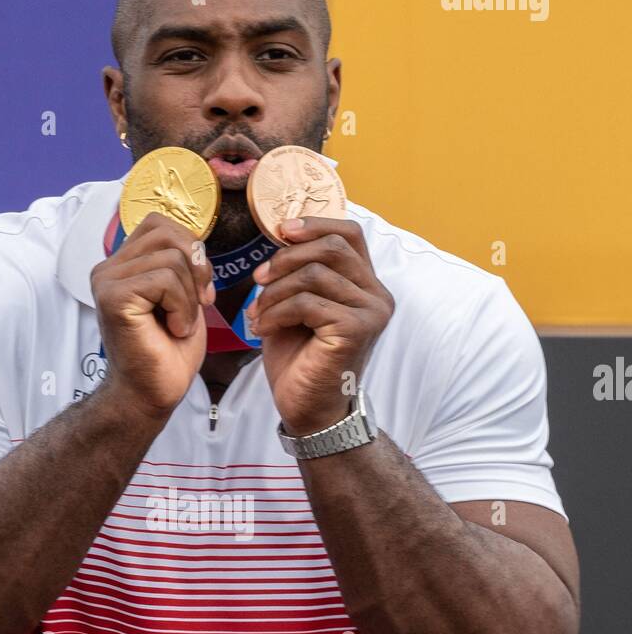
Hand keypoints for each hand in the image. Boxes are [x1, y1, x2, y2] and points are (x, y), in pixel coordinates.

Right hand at [90, 212, 213, 420]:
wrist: (152, 393)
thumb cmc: (168, 350)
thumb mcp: (183, 294)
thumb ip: (181, 262)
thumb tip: (197, 241)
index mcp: (122, 263)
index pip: (160, 224)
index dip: (190, 249)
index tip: (198, 289)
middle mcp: (108, 268)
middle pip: (168, 234)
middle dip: (196, 269)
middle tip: (196, 305)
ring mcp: (107, 281)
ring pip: (171, 257)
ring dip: (188, 296)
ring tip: (178, 323)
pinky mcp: (113, 297)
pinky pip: (164, 279)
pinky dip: (181, 307)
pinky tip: (172, 329)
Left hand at [247, 217, 394, 435]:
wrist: (306, 409)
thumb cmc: (300, 359)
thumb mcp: (296, 305)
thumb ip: (299, 271)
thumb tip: (283, 231)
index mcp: (366, 285)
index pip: (350, 234)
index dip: (315, 224)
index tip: (281, 230)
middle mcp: (377, 295)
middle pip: (332, 248)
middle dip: (286, 258)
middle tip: (259, 280)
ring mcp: (370, 312)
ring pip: (314, 275)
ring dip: (275, 292)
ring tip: (257, 315)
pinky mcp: (356, 329)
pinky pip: (307, 302)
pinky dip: (276, 312)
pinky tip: (263, 329)